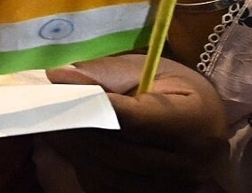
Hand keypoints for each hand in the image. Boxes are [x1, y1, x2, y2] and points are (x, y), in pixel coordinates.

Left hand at [44, 55, 227, 191]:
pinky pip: (110, 188)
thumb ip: (107, 74)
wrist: (207, 126)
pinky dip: (86, 168)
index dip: (91, 105)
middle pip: (117, 151)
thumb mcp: (150, 69)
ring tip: (51, 126)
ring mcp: (175, 187)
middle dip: (75, 128)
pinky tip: (70, 147)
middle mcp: (189, 163)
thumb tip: (60, 77)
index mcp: (194, 122)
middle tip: (44, 108)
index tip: (58, 85)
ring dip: (74, 150)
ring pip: (109, 175)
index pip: (133, 120)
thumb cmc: (177, 90)